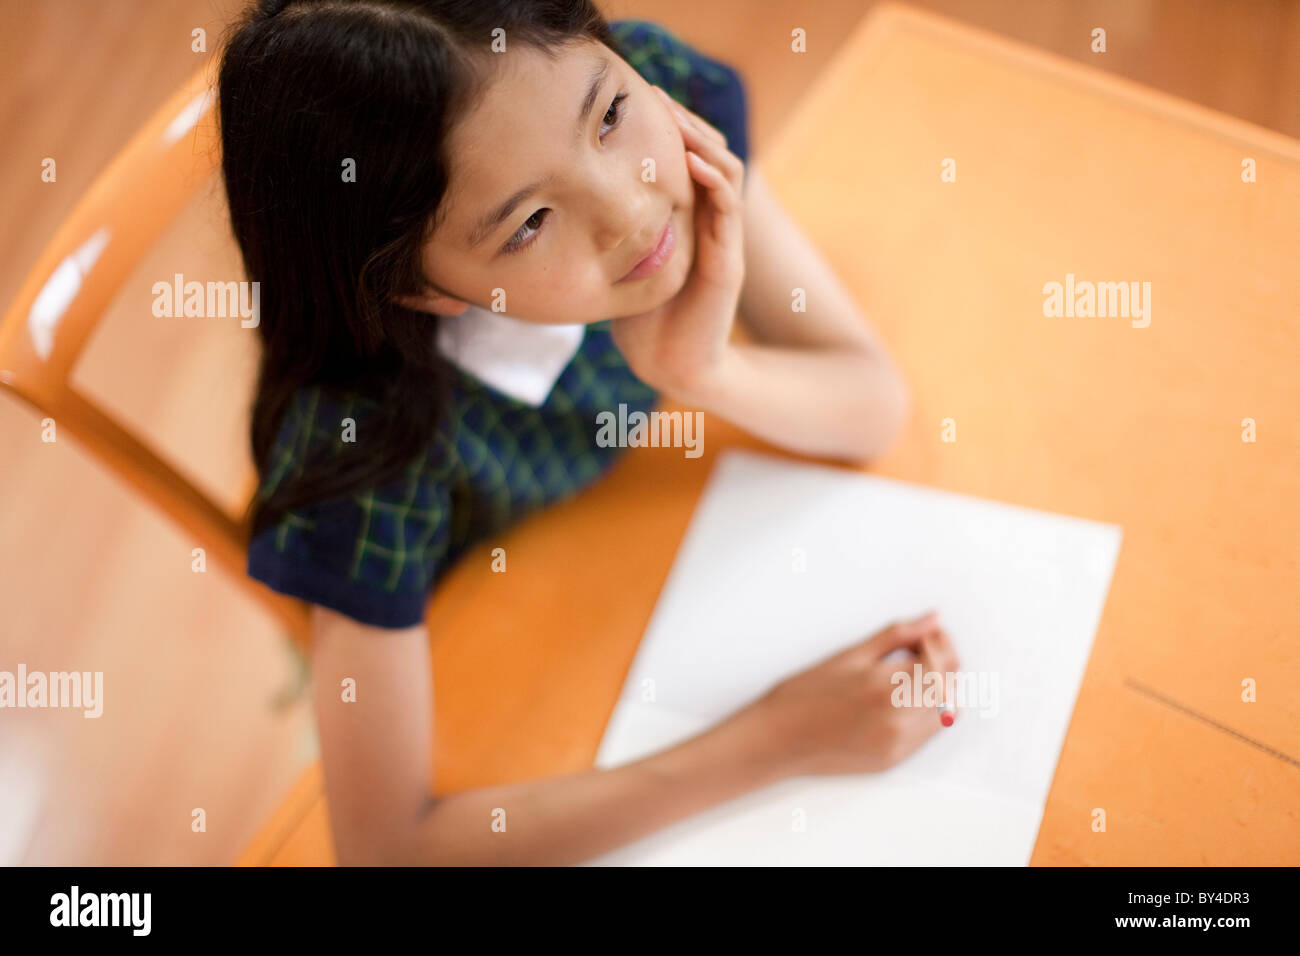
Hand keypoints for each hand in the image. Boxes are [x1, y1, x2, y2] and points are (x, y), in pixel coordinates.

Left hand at [609, 86, 745, 399]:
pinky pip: (730, 210)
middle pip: (709, 151)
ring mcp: (723, 240)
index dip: (667, 126)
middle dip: (683, 120)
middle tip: (652, 94)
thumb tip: (562, 206)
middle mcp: (709, 223)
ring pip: (725, 170)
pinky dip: (715, 180)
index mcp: (687, 220)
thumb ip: (609, 234)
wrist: (672, 369)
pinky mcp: (728, 262)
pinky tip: (693, 162)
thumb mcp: (620, 266)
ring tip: (673, 116)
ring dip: (702, 139)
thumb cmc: (644, 324)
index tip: (634, 101)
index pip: (685, 157)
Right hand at [748, 611, 960, 775]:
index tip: (924, 635)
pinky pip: (927, 734)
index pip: (941, 660)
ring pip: (945, 712)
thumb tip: (933, 618)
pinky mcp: (893, 760)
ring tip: (907, 677)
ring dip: (936, 691)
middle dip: (940, 664)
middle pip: (948, 686)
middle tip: (918, 650)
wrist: (777, 738)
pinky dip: (923, 714)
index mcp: (887, 686)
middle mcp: (899, 718)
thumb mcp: (850, 655)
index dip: (938, 642)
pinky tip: (897, 702)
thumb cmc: (804, 694)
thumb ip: (897, 635)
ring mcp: (898, 743)